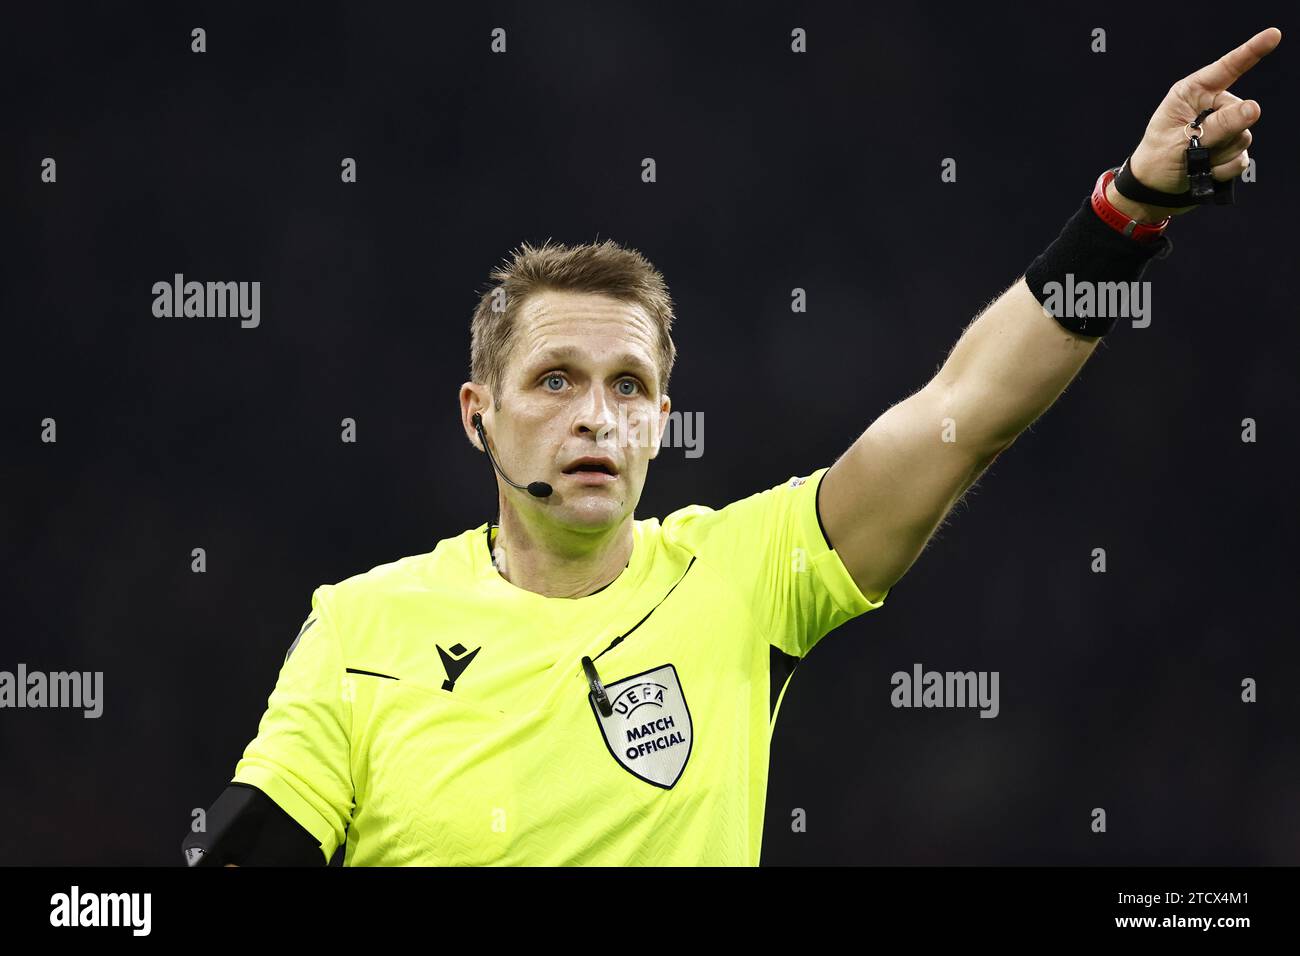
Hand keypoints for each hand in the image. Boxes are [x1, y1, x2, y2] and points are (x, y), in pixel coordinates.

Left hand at [1115, 27, 1280, 220]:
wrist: (1154, 190)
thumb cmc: (1157, 160)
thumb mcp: (1180, 142)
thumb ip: (1217, 126)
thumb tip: (1253, 109)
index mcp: (1192, 93)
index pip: (1227, 68)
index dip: (1252, 51)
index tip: (1273, 35)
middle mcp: (1211, 106)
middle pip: (1241, 112)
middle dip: (1222, 135)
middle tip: (1194, 149)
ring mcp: (1224, 127)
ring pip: (1244, 137)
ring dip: (1220, 155)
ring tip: (1196, 161)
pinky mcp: (1231, 148)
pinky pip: (1242, 158)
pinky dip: (1224, 169)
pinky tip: (1207, 171)